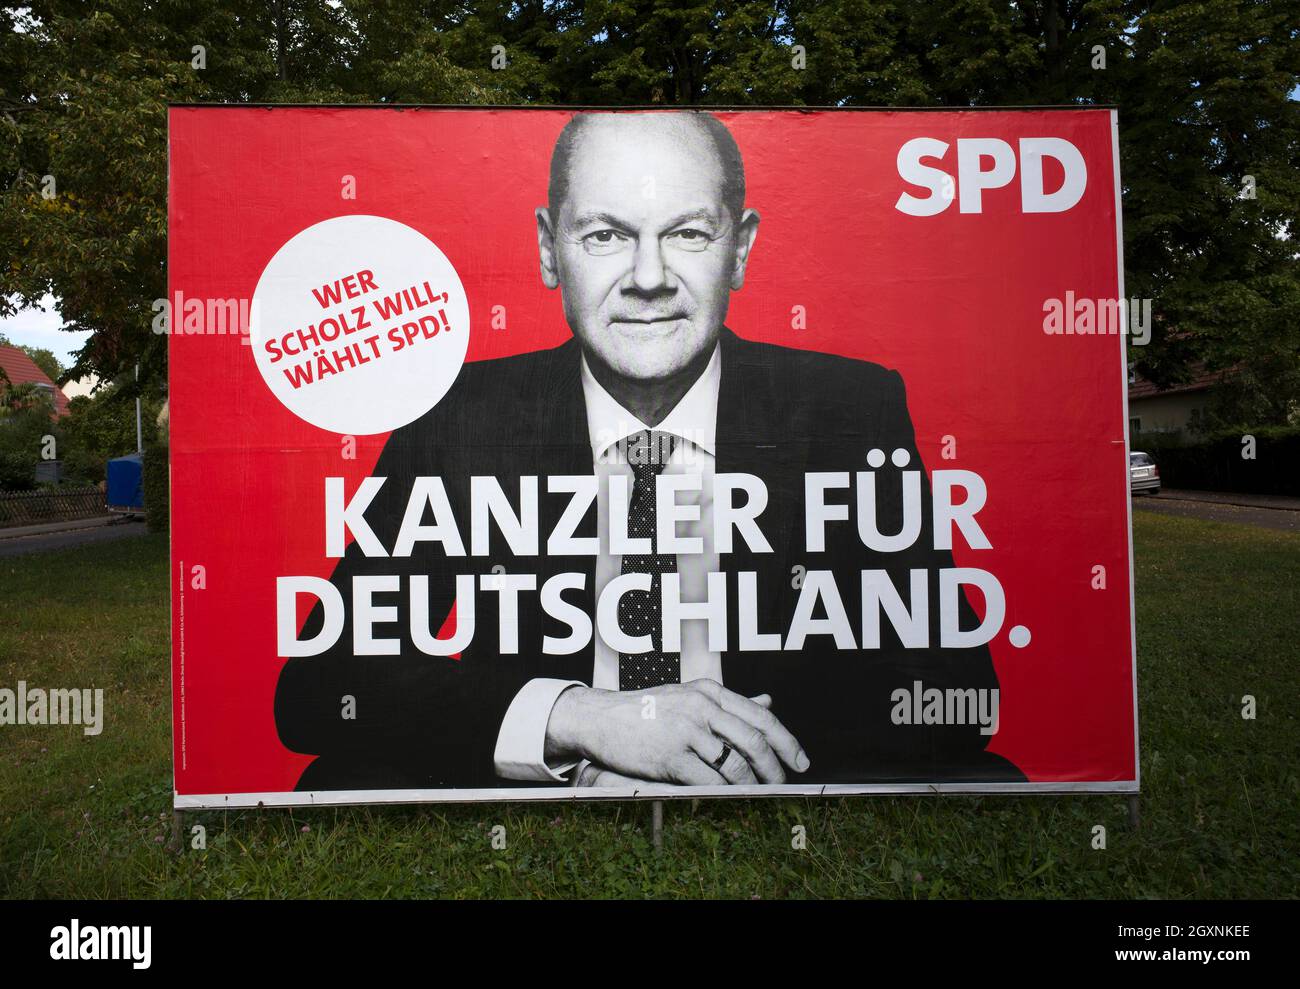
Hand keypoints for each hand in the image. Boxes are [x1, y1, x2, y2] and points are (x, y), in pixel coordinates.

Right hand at [546, 679, 808, 785]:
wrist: (600, 718)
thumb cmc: (647, 709)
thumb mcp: (690, 695)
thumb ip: (728, 702)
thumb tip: (768, 701)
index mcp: (709, 691)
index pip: (760, 716)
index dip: (786, 741)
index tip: (801, 760)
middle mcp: (701, 706)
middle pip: (754, 740)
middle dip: (775, 767)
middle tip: (784, 782)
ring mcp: (686, 731)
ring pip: (735, 763)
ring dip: (752, 784)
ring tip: (759, 793)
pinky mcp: (670, 756)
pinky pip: (709, 780)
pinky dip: (725, 792)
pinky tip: (730, 797)